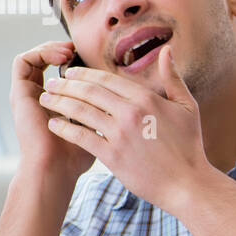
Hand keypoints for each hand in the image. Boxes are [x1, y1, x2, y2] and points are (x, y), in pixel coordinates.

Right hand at [10, 40, 94, 182]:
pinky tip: (61, 56)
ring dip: (53, 49)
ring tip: (70, 50)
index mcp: (54, 105)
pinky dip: (42, 53)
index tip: (93, 59)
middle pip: (46, 62)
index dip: (76, 63)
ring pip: (34, 58)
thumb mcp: (96, 126)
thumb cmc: (79, 156)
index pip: (62, 73)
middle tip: (79, 49)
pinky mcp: (19, 93)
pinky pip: (23, 62)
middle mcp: (38, 97)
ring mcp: (27, 95)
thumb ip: (104, 110)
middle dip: (64, 52)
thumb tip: (127, 96)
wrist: (56, 170)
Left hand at [39, 44, 212, 212]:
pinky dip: (64, 129)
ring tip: (46, 99)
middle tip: (52, 83)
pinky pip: (81, 137)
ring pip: (81, 111)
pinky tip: (53, 124)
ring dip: (59, 102)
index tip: (71, 73)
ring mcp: (119, 134)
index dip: (84, 74)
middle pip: (89, 91)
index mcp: (146, 98)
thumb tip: (166, 51)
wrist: (187, 184)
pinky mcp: (112, 156)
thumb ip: (173, 78)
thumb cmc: (189, 147)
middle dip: (66, 85)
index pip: (106, 79)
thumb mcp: (187, 107)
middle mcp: (130, 113)